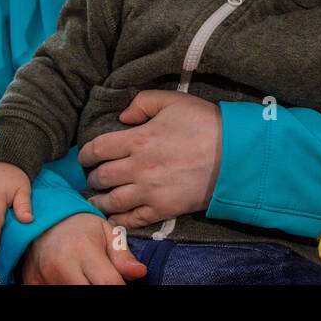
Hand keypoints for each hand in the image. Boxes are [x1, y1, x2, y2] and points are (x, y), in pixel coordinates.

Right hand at [16, 212, 147, 284]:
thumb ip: (123, 255)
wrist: (43, 220)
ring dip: (83, 287)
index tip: (120, 283)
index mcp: (84, 250)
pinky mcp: (32, 282)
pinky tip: (70, 278)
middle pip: (90, 293)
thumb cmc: (79, 226)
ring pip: (71, 295)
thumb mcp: (106, 232)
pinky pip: (54, 292)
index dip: (119, 288)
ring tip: (85, 275)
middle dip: (100, 288)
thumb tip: (140, 273)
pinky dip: (65, 287)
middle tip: (101, 278)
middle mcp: (62, 265)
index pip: (108, 284)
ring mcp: (44, 276)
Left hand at [77, 90, 221, 228]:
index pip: (97, 149)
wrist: (234, 155)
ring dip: (99, 201)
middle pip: (100, 177)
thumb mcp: (173, 101)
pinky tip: (114, 216)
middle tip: (93, 177)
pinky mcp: (162, 210)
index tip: (86, 156)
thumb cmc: (204, 124)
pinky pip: (131, 220)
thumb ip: (142, 103)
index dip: (85, 154)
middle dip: (92, 177)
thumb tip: (122, 118)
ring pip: (111, 201)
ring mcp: (149, 192)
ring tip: (97, 199)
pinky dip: (118, 219)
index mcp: (138, 139)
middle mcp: (138, 168)